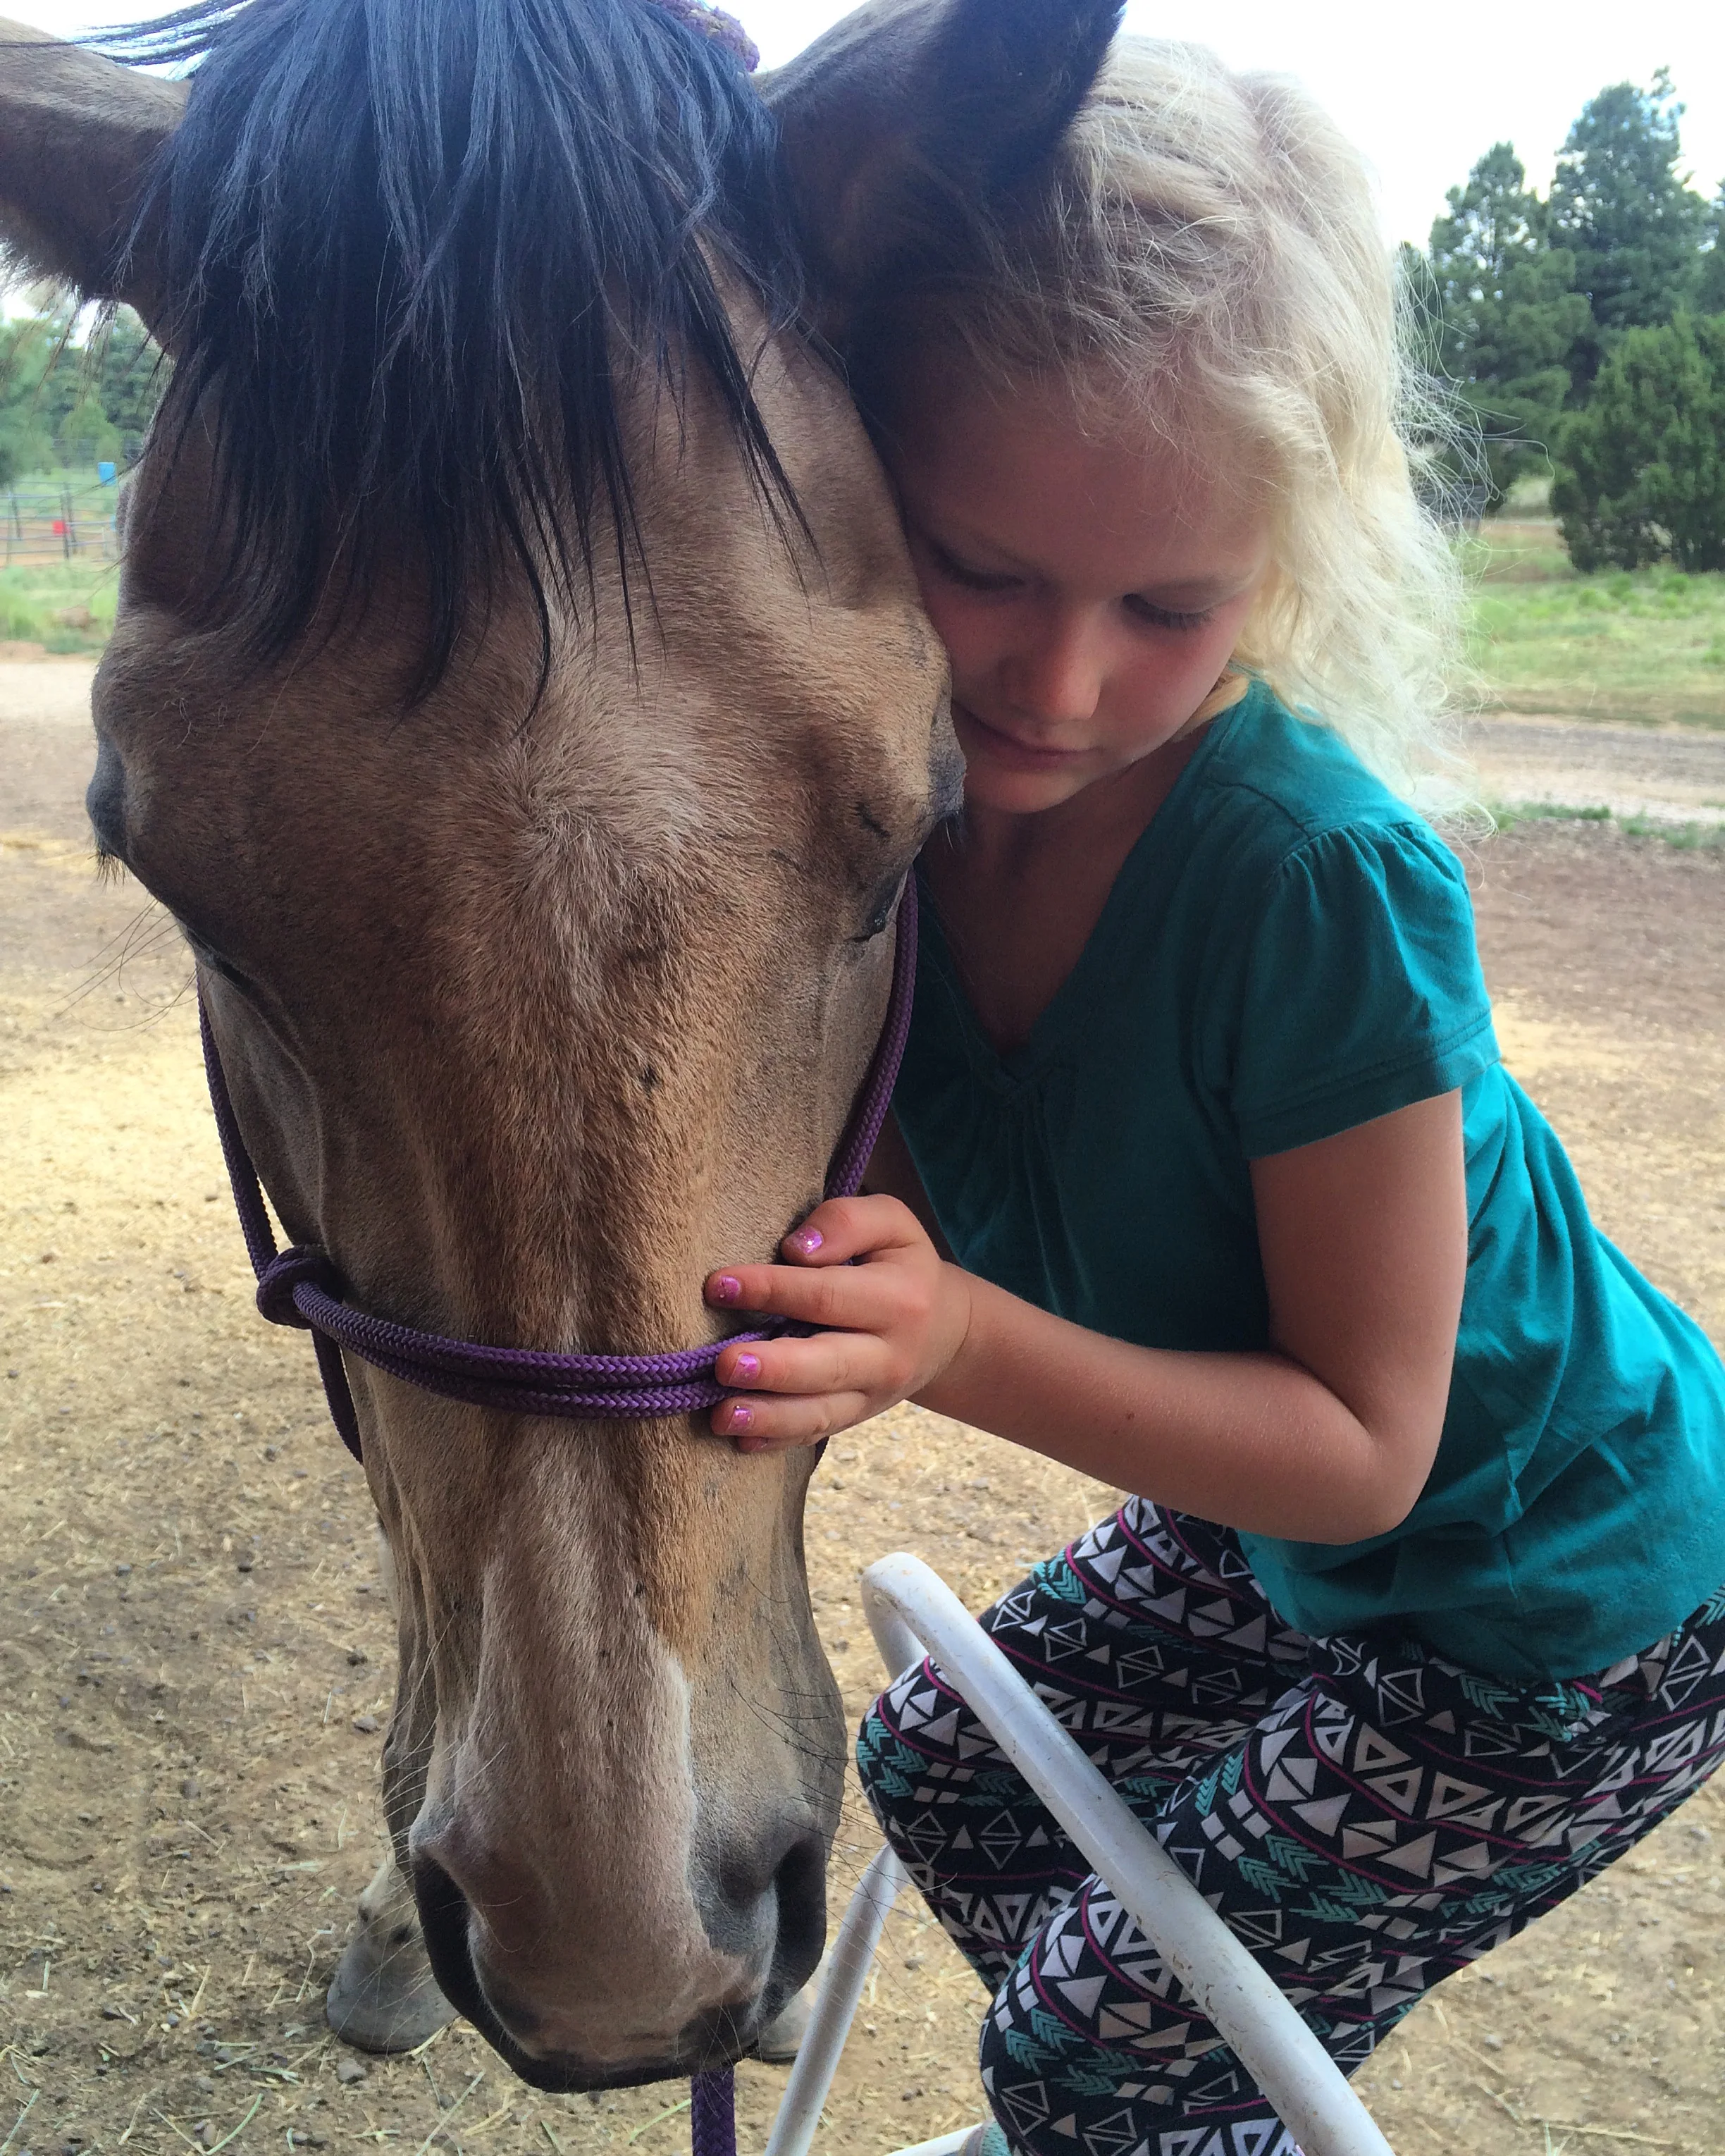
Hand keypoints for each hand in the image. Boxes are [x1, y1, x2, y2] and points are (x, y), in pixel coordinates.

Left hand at [704, 1195, 972, 1450]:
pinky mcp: (855, 1417)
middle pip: (826, 1363)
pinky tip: (741, 1441)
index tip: (718, 1285)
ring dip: (769, 1416)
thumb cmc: (901, 1265)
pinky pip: (817, 1432)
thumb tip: (797, 1249)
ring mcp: (871, 1393)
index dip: (772, 1289)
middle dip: (775, 1367)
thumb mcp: (892, 1224)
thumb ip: (848, 1222)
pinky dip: (779, 1440)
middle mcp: (888, 1354)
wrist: (944, 1330)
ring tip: (722, 1415)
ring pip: (820, 1411)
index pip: (826, 1294)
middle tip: (725, 1365)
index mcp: (898, 1298)